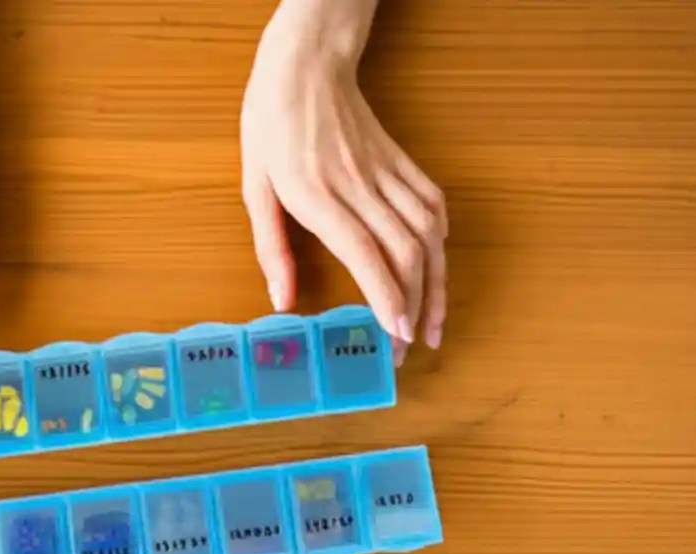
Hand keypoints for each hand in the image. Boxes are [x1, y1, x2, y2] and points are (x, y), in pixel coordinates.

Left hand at [241, 0, 447, 364]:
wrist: (305, 65)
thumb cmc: (271, 126)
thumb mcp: (254, 186)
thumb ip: (271, 245)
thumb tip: (282, 300)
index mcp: (316, 194)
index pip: (364, 253)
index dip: (386, 296)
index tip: (398, 335)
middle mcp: (358, 185)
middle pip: (405, 251)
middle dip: (415, 306)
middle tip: (410, 346)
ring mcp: (385, 172)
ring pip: (428, 233)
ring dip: (437, 282)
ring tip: (433, 322)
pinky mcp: (400, 161)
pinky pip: (432, 202)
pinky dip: (441, 239)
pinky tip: (437, 266)